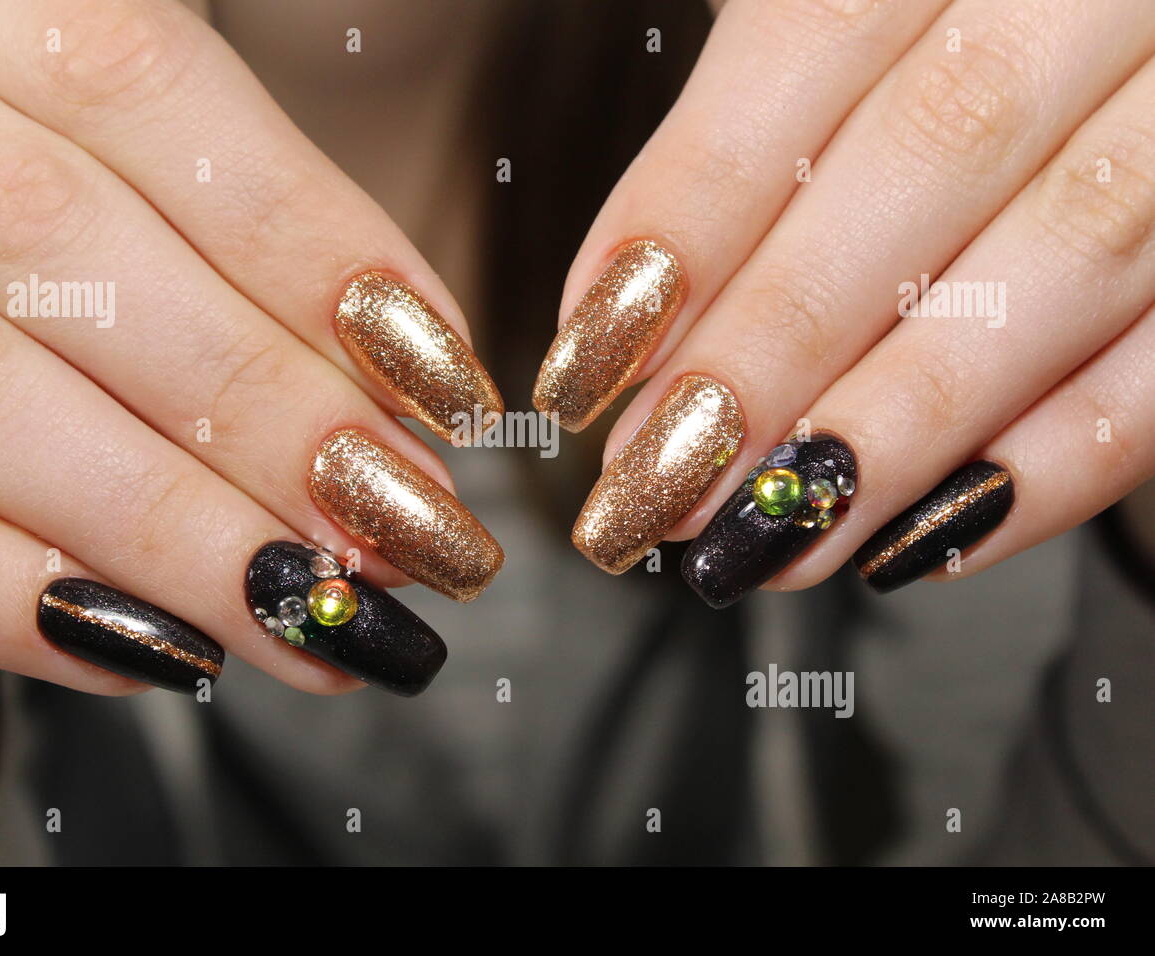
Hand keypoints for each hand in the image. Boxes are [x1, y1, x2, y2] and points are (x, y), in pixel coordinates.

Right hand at [0, 0, 502, 696]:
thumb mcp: (56, 106)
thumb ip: (201, 200)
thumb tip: (392, 372)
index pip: (137, 80)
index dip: (310, 243)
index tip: (445, 382)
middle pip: (62, 244)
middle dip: (266, 408)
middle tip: (412, 525)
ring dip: (173, 526)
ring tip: (317, 611)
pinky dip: (10, 596)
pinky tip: (158, 646)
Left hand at [543, 0, 1154, 602]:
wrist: (1111, 11)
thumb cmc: (952, 25)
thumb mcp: (845, 11)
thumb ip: (751, 134)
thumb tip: (628, 326)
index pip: (803, 47)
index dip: (684, 218)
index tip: (586, 368)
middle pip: (930, 157)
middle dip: (773, 347)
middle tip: (655, 485)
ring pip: (1066, 254)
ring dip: (895, 429)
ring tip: (768, 538)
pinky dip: (1058, 460)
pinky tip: (923, 537)